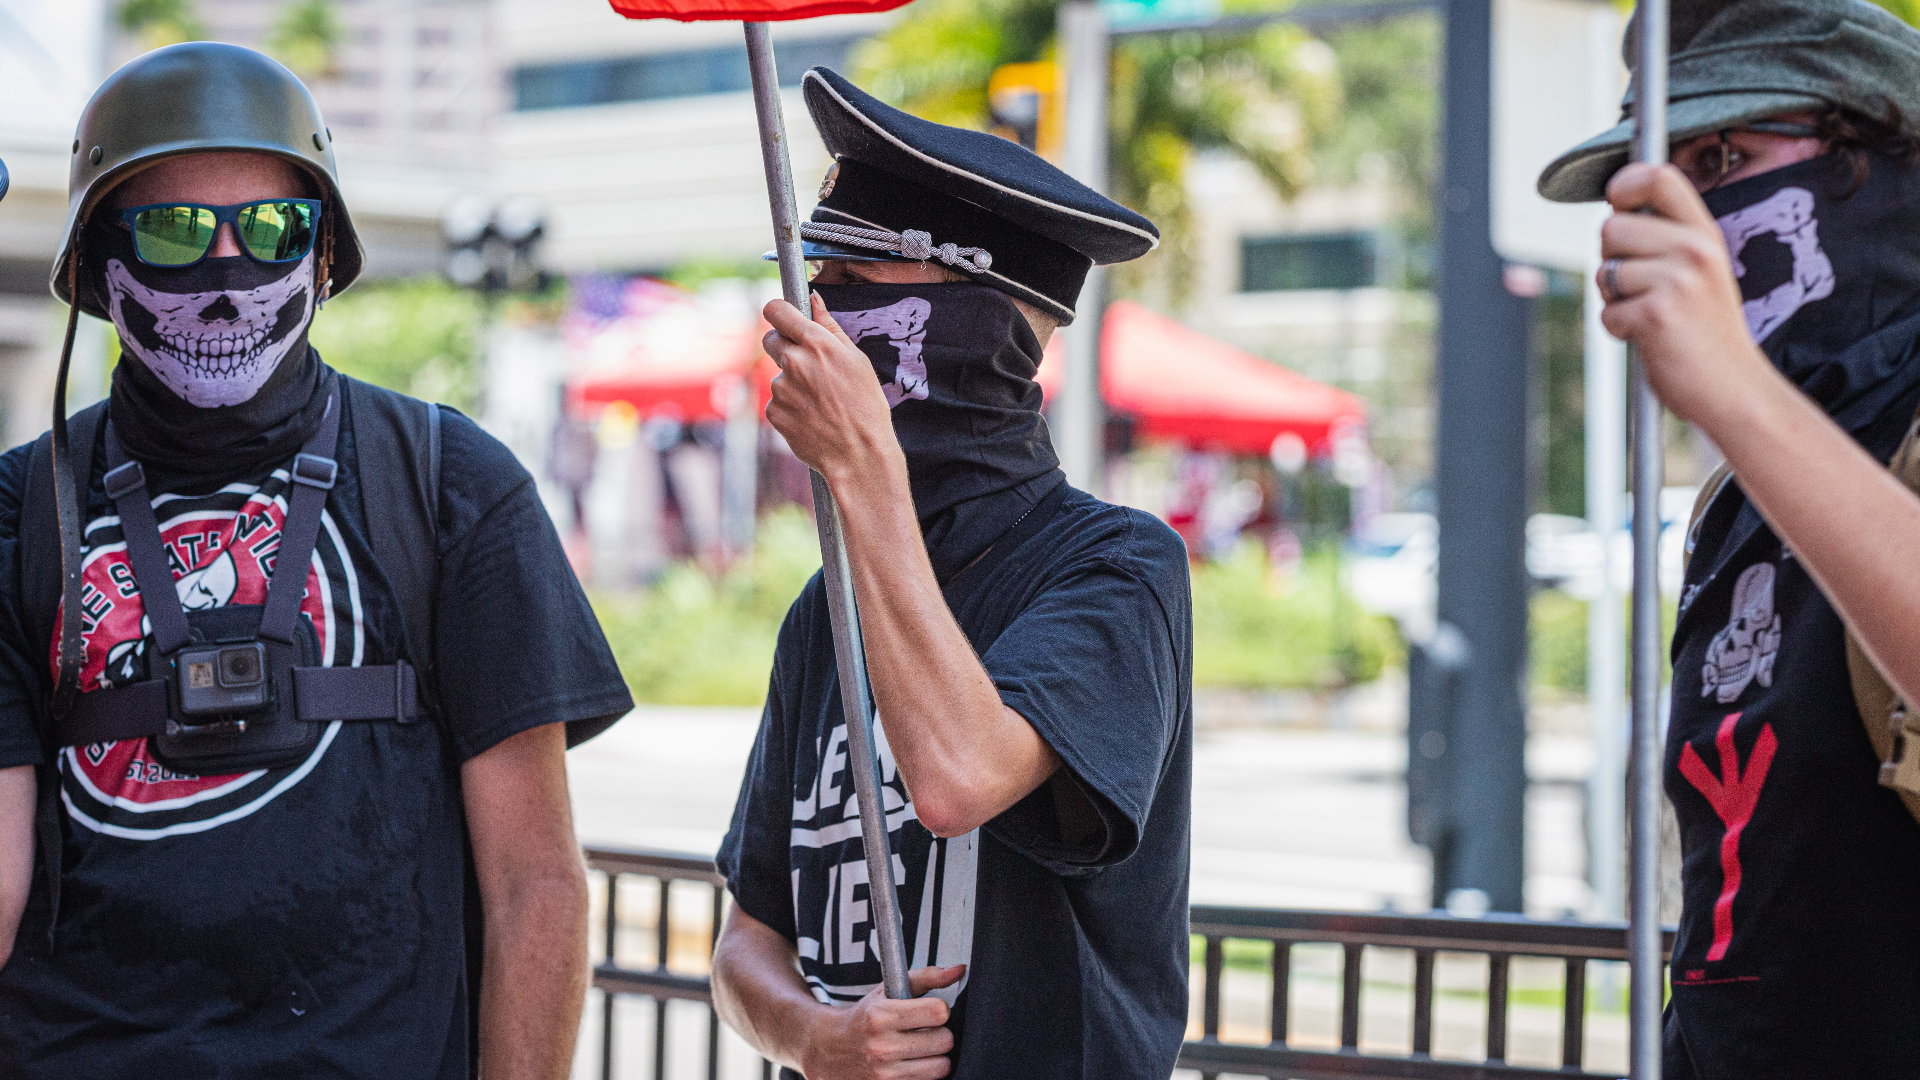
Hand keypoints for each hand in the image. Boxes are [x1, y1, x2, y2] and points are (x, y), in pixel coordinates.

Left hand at [763, 295, 903, 486]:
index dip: (778, 313)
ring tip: (820, 402)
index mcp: (817, 343)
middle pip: (771, 340)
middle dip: (784, 348)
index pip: (776, 310)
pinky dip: (790, 407)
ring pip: (778, 375)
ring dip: (792, 383)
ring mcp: (780, 388)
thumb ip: (830, 327)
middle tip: (808, 367)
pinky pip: (777, 401)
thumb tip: (814, 299)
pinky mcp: (774, 411)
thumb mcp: (857, 360)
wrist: (859, 454)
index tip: (784, 319)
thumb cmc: (866, 406)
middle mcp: (794, 362)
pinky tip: (812, 417)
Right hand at [798, 965, 964, 1079]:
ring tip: (920, 1050)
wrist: (829, 1049)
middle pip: (944, 1040)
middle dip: (939, 1034)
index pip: (938, 1012)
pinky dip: (925, 1074)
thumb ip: (926, 978)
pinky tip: (912, 1064)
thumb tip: (959, 970)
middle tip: (925, 1032)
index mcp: (881, 1016)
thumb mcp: (887, 991)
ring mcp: (884, 1074)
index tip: (931, 1012)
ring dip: (935, 1058)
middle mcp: (882, 1047)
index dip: (939, 1010)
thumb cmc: (865, 1018)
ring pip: (941, 1067)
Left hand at [1598, 162, 1776, 428]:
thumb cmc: (1706, 332)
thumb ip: (1666, 240)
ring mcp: (1678, 281)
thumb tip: (1614, 215)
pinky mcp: (1657, 314)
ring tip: (1651, 315)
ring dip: (1614, 300)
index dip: (1625, 183)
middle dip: (1611, 261)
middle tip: (1643, 289)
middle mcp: (1695, 249)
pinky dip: (1619, 330)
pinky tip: (1651, 338)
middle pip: (1611, 228)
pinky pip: (1607, 313)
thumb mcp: (1700, 272)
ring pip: (1604, 272)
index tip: (1617, 199)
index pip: (1659, 177)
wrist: (1734, 387)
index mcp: (1704, 233)